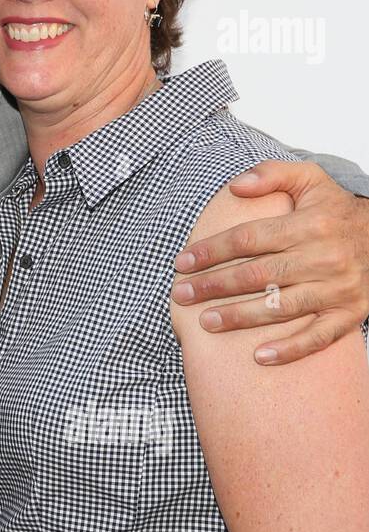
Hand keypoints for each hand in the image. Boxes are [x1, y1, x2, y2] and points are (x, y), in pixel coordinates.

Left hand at [171, 160, 368, 364]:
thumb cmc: (337, 211)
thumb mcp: (310, 180)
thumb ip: (271, 174)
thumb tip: (234, 186)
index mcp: (308, 225)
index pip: (248, 238)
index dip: (211, 250)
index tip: (182, 262)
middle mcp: (323, 257)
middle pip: (257, 275)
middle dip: (214, 286)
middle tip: (181, 294)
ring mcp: (337, 289)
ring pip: (280, 308)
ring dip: (239, 318)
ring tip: (205, 322)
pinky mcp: (350, 313)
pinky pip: (318, 337)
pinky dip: (290, 350)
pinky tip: (259, 357)